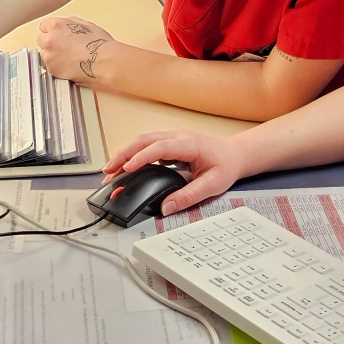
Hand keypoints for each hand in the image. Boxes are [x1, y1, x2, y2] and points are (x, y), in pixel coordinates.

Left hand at [37, 16, 115, 83]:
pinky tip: (68, 64)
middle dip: (50, 42)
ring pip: (44, 53)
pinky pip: (49, 66)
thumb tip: (66, 24)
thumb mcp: (86, 24)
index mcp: (56, 25)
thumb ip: (70, 22)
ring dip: (52, 54)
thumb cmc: (98, 43)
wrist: (103, 61)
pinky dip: (56, 65)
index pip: (43, 26)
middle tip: (63, 46)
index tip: (56, 34)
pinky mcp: (51, 69)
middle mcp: (49, 40)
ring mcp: (49, 56)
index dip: (52, 30)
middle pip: (41, 40)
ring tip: (67, 56)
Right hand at [103, 129, 248, 215]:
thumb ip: (189, 196)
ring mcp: (173, 138)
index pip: (160, 147)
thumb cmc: (225, 166)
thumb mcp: (212, 185)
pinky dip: (132, 155)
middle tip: (107, 172)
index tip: (126, 168)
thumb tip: (166, 207)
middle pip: (145, 140)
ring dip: (125, 154)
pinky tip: (124, 169)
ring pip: (143, 141)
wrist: (235, 154)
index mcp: (189, 144)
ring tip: (110, 172)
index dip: (141, 157)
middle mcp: (178, 137)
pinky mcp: (170, 143)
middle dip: (124, 154)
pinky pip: (147, 146)